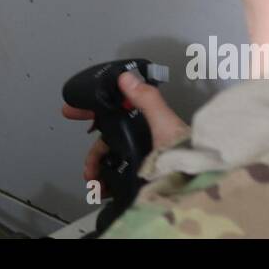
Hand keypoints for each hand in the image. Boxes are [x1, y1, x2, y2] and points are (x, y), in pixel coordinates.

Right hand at [61, 70, 189, 181]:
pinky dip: (107, 184)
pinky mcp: (143, 178)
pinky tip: (104, 191)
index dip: (93, 110)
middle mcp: (144, 140)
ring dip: (98, 171)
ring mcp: (142, 160)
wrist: (198, 185)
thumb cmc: (186, 154)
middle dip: (94, 154)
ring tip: (94, 183)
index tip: (71, 110)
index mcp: (148, 123)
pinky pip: (118, 178)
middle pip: (109, 142)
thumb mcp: (165, 125)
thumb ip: (147, 100)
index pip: (114, 112)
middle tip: (86, 169)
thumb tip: (126, 77)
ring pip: (111, 161)